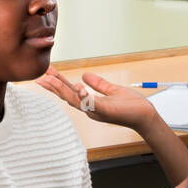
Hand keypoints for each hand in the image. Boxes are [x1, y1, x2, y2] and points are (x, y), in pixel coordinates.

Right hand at [36, 68, 156, 132]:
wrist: (146, 115)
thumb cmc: (131, 105)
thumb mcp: (112, 90)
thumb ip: (98, 84)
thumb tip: (84, 75)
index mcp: (91, 103)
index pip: (71, 91)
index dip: (59, 82)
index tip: (48, 72)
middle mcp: (91, 109)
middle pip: (68, 96)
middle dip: (54, 86)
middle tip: (41, 76)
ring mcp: (98, 111)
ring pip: (76, 100)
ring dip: (63, 90)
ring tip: (50, 80)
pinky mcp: (107, 112)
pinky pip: (93, 104)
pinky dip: (84, 97)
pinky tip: (78, 87)